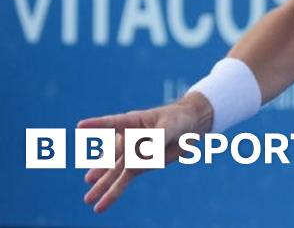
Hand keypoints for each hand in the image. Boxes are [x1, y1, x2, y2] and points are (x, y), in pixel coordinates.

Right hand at [78, 91, 213, 212]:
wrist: (189, 126)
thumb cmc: (177, 119)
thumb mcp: (170, 125)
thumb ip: (157, 139)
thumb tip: (143, 156)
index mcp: (133, 121)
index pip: (113, 122)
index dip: (97, 124)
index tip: (80, 125)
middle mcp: (128, 138)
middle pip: (113, 155)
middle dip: (102, 169)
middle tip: (88, 180)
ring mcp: (133, 152)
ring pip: (117, 170)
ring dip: (104, 185)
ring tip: (88, 199)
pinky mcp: (141, 164)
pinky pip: (127, 177)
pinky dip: (116, 189)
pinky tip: (102, 199)